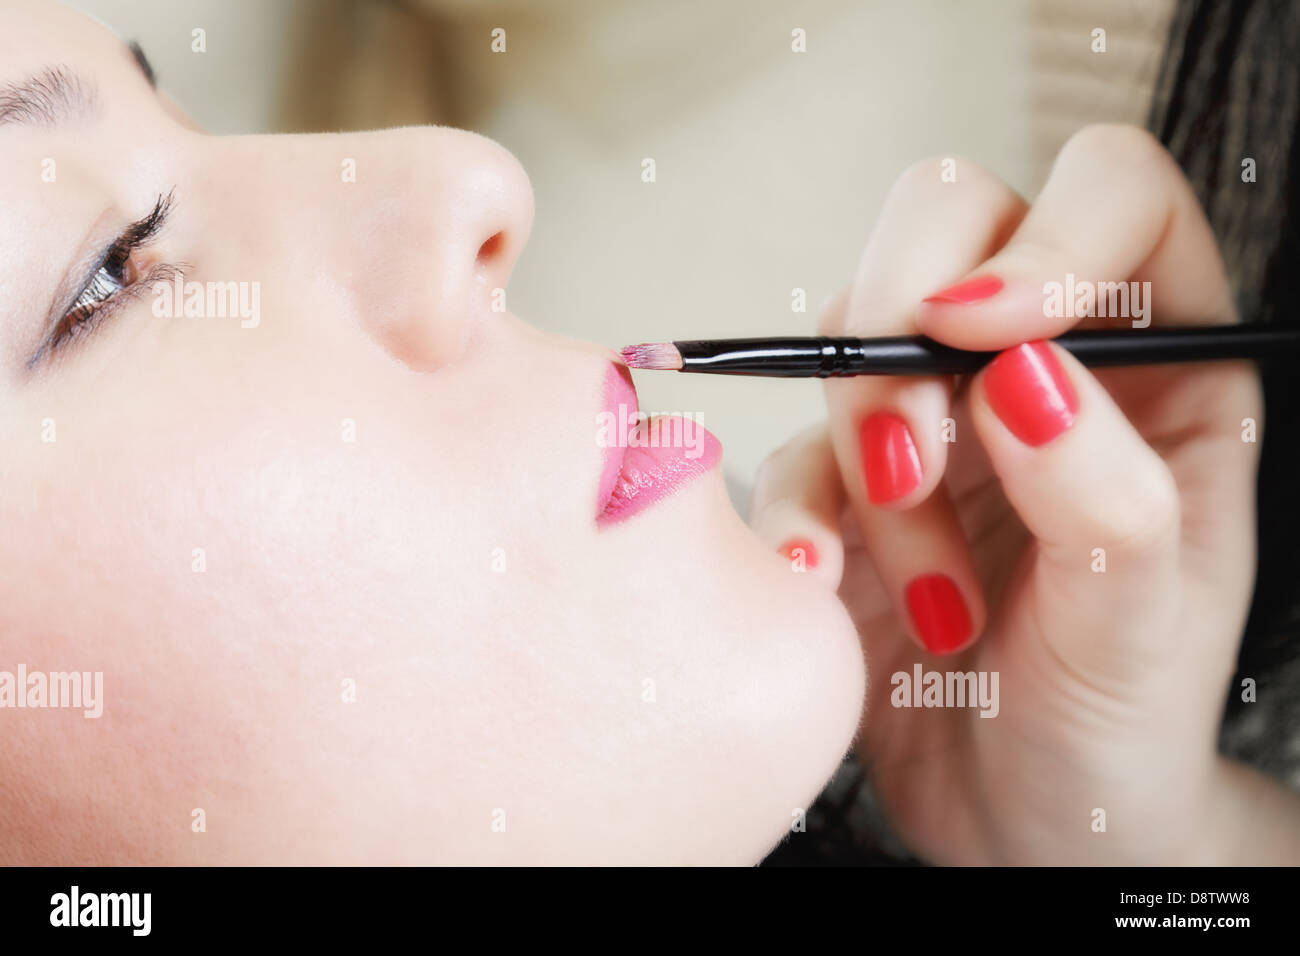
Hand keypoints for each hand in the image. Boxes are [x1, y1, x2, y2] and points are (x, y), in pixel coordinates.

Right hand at [751, 125, 1299, 863]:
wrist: (1027, 821)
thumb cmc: (1118, 720)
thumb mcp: (1147, 616)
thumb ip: (1103, 489)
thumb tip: (1023, 369)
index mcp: (1159, 361)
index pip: (1106, 196)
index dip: (1043, 235)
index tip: (979, 336)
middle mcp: (1038, 364)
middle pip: (945, 228)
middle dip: (902, 341)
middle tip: (907, 464)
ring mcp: (934, 419)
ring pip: (853, 343)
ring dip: (871, 473)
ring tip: (934, 603)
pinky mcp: (845, 487)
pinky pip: (789, 453)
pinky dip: (793, 520)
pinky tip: (823, 592)